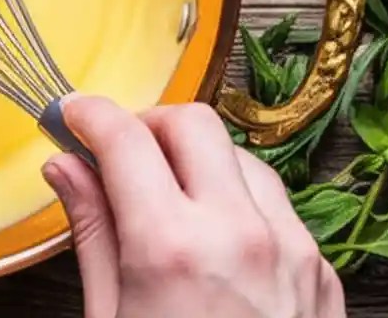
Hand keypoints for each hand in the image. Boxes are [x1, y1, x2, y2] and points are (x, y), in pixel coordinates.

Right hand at [43, 97, 344, 317]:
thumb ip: (93, 234)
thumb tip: (66, 170)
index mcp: (173, 249)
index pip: (125, 138)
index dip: (89, 115)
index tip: (71, 116)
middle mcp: (240, 235)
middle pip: (192, 123)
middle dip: (147, 124)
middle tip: (116, 154)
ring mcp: (292, 251)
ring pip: (240, 156)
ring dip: (196, 160)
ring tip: (164, 198)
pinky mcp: (322, 272)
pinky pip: (276, 204)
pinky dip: (237, 200)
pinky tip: (210, 238)